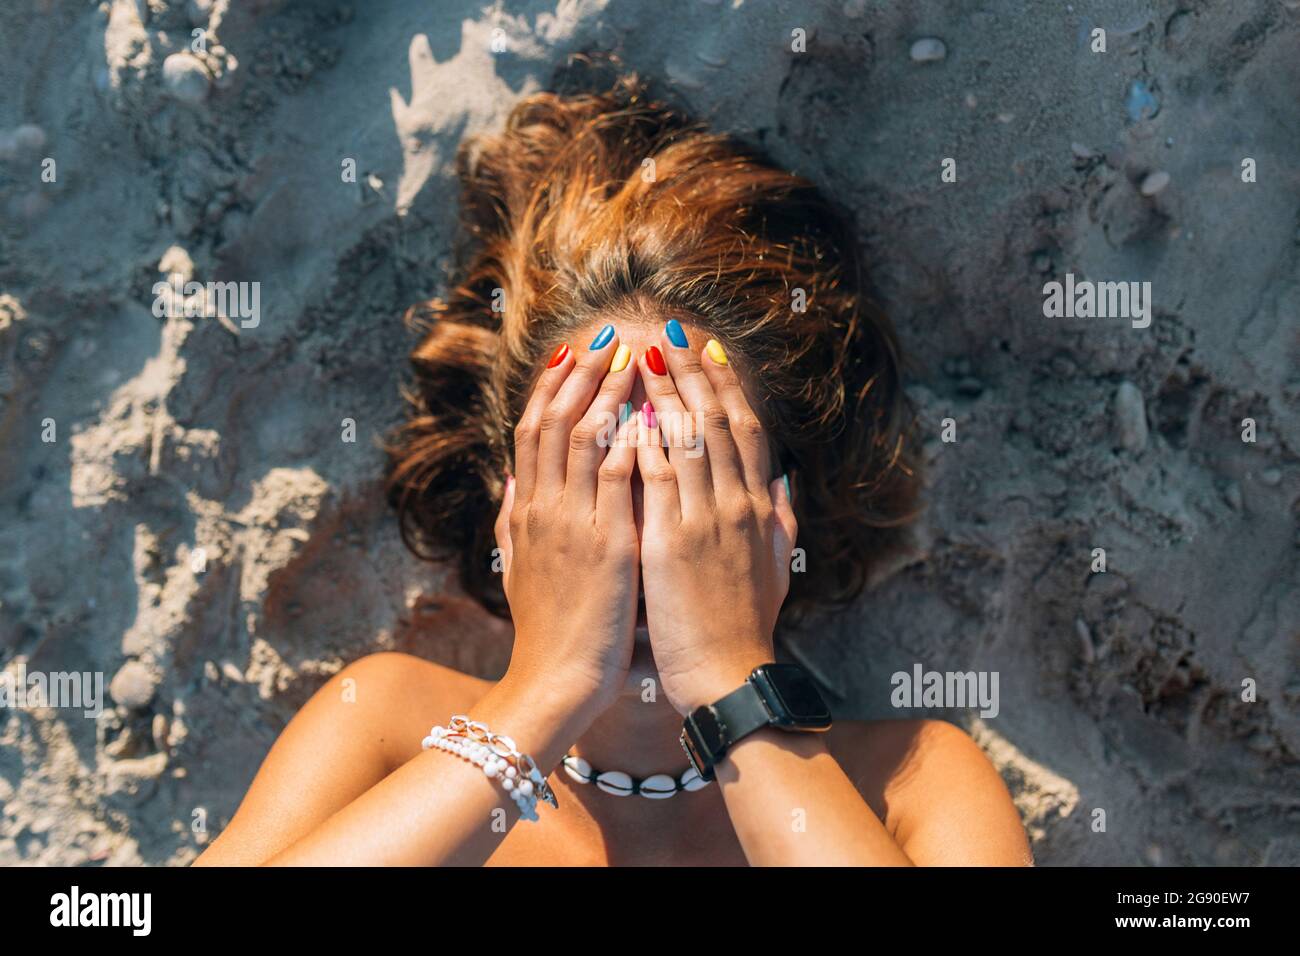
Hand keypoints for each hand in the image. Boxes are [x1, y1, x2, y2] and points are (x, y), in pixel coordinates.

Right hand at [494, 327, 639, 722]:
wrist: (556, 678)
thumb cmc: (545, 628)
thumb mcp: (518, 567)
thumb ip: (513, 521)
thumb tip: (509, 482)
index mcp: (527, 511)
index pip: (533, 431)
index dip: (550, 388)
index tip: (569, 353)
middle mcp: (543, 507)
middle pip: (554, 420)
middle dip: (579, 374)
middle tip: (602, 335)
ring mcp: (572, 523)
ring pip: (582, 438)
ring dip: (606, 392)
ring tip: (627, 355)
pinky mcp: (606, 543)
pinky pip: (615, 477)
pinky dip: (628, 439)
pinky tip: (645, 410)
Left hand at [635, 330, 797, 714]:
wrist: (731, 677)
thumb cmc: (747, 627)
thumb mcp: (777, 568)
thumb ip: (780, 521)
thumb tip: (781, 481)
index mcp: (759, 509)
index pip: (746, 431)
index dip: (727, 387)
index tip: (709, 352)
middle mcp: (735, 505)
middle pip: (716, 422)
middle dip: (691, 373)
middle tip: (671, 332)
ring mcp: (704, 522)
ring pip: (685, 440)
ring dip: (662, 393)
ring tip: (641, 355)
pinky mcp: (670, 544)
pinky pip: (656, 479)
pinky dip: (642, 442)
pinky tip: (625, 412)